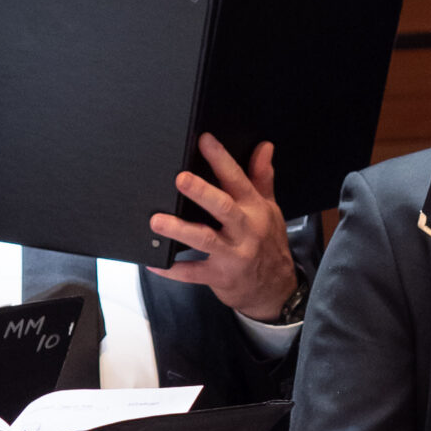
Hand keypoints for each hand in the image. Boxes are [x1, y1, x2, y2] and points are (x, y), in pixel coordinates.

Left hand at [150, 135, 297, 319]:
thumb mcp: (269, 209)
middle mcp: (245, 230)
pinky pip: (194, 274)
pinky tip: (154, 264)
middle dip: (201, 192)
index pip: (237, 179)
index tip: (204, 140)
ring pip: (205, 240)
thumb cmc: (268, 244)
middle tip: (180, 179)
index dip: (221, 159)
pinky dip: (174, 270)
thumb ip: (262, 178)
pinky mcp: (221, 277)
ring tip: (157, 221)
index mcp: (254, 209)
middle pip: (223, 207)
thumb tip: (264, 146)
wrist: (275, 289)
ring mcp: (233, 255)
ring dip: (180, 230)